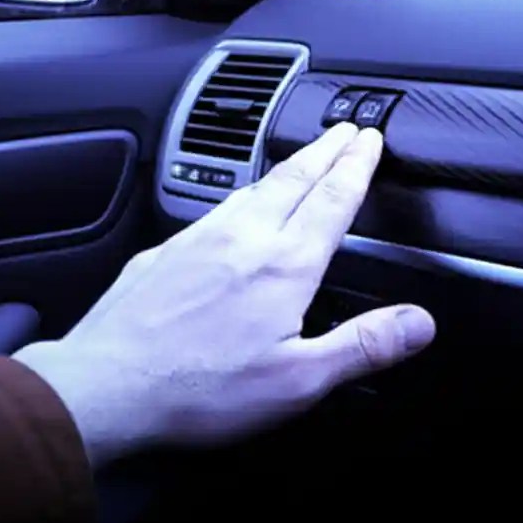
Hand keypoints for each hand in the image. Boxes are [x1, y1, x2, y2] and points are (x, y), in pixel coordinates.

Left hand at [13, 124, 435, 467]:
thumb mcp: (298, 382)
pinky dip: (237, 196)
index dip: (357, 165)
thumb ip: (363, 346)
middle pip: (293, 178)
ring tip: (300, 160)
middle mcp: (241, 239)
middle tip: (344, 129)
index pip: (333, 198)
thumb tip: (419, 322)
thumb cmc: (197, 393)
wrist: (102, 388)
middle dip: (324, 150)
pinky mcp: (161, 255)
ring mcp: (196, 241)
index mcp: (283, 266)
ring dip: (284, 168)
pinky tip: (233, 210)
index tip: (370, 139)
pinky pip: (211, 210)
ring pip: (250, 188)